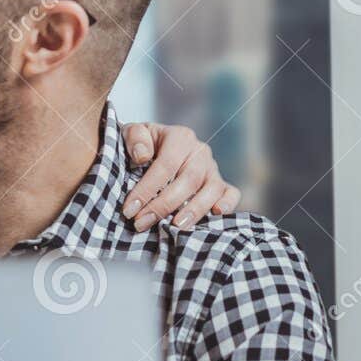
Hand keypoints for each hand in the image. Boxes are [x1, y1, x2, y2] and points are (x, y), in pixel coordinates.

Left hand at [119, 122, 240, 231]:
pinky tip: (215, 214)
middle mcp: (200, 151)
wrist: (156, 145)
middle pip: (188, 180)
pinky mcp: (221, 183)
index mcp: (179, 137)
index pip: (165, 165)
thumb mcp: (132, 133)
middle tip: (142, 223)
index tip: (129, 210)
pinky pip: (231, 193)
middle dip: (164, 205)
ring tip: (176, 227)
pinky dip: (227, 204)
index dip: (147, 189)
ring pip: (211, 189)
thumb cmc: (142, 143)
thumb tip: (142, 156)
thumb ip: (134, 137)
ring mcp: (212, 168)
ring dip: (194, 210)